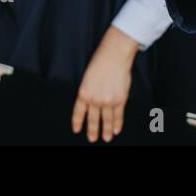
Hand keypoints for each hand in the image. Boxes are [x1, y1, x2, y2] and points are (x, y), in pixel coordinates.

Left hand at [71, 26, 139, 142]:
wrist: (114, 56)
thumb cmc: (100, 62)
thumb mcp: (87, 77)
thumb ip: (89, 91)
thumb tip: (91, 104)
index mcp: (83, 92)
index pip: (78, 112)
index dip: (77, 122)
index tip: (76, 130)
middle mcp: (94, 99)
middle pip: (93, 119)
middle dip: (92, 131)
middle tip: (92, 139)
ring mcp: (107, 101)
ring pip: (106, 120)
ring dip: (106, 131)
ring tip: (106, 138)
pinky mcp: (120, 100)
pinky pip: (118, 116)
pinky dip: (117, 124)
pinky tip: (116, 130)